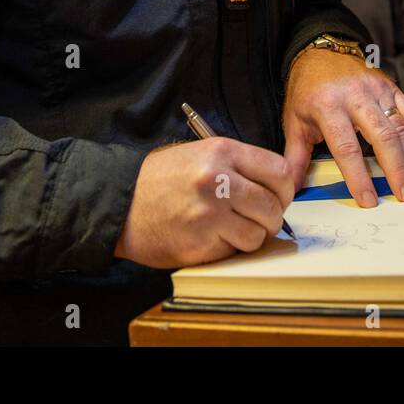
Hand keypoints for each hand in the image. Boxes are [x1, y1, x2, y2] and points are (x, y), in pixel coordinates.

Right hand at [114, 136, 294, 267]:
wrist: (119, 202)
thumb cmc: (160, 179)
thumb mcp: (200, 154)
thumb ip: (239, 166)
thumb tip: (278, 187)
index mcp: (222, 151)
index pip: (281, 172)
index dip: (284, 189)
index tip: (277, 197)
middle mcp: (219, 180)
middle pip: (273, 206)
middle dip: (270, 217)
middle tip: (257, 219)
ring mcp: (210, 214)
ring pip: (258, 234)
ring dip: (250, 236)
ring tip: (230, 229)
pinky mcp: (200, 243)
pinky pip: (234, 251)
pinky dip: (228, 249)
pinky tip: (210, 237)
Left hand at [282, 49, 403, 207]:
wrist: (319, 53)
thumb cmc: (306, 91)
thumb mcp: (294, 121)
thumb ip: (295, 156)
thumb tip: (290, 188)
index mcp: (328, 107)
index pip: (346, 147)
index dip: (358, 175)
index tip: (368, 199)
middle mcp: (354, 97)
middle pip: (381, 137)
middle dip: (395, 169)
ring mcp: (375, 89)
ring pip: (398, 125)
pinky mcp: (388, 86)